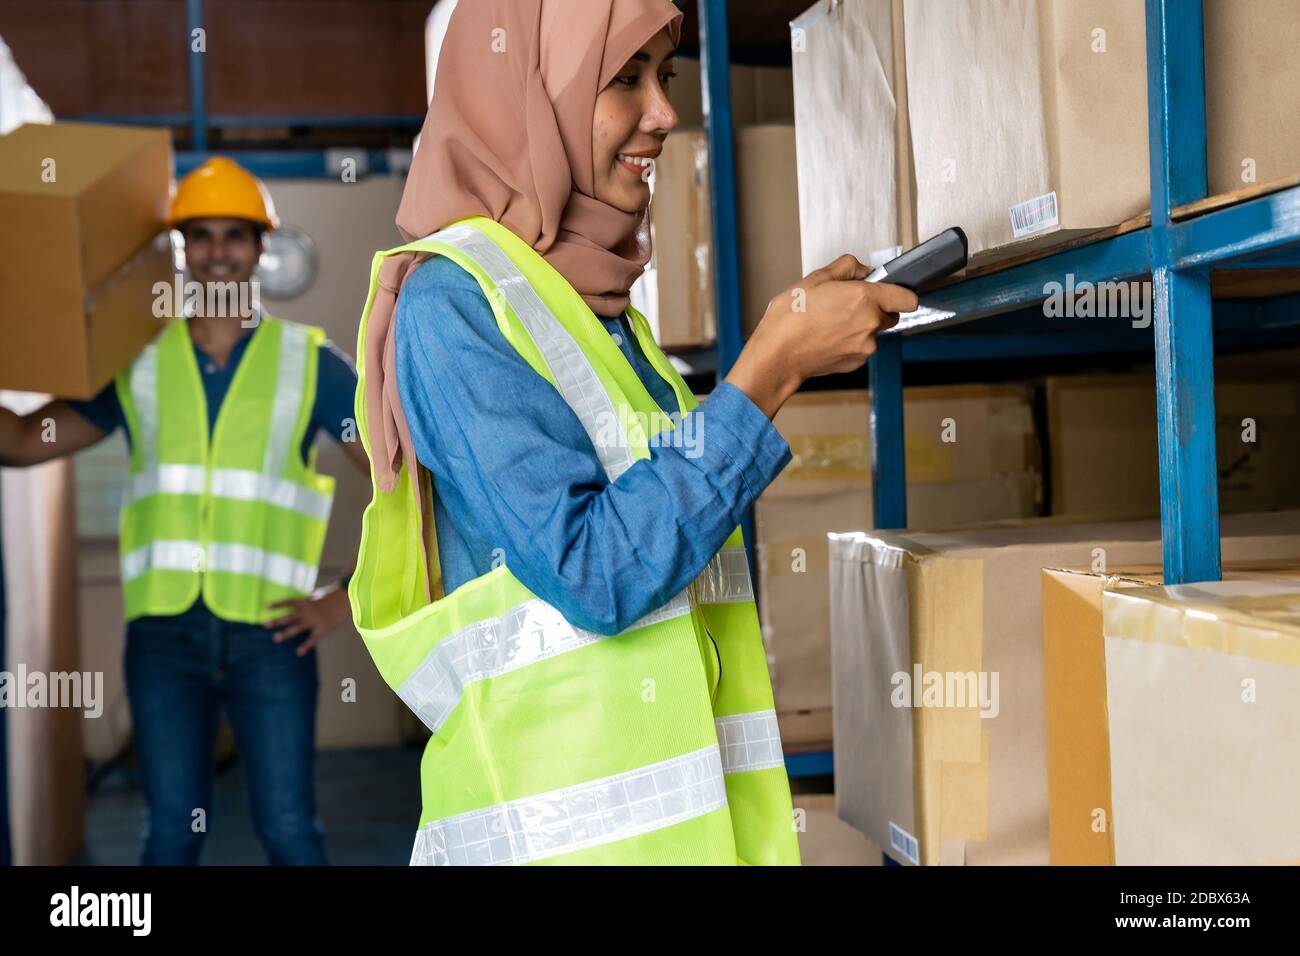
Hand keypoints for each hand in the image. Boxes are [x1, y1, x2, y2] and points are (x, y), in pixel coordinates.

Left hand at [265, 587, 351, 655]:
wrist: (346, 600)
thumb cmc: (335, 596)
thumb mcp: (320, 594)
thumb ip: (312, 598)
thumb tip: (308, 598)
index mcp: (306, 602)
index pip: (288, 602)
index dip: (278, 605)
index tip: (266, 607)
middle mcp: (307, 612)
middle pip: (288, 617)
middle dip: (277, 621)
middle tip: (265, 625)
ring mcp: (313, 621)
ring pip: (296, 628)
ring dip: (285, 633)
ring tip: (276, 638)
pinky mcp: (322, 629)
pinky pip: (312, 639)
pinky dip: (306, 646)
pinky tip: (299, 652)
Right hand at [725, 254, 918, 418]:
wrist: (777, 356)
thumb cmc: (789, 319)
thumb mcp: (815, 278)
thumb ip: (847, 267)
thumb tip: (863, 270)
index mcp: (864, 298)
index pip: (908, 298)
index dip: (899, 293)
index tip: (889, 291)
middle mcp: (870, 323)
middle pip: (891, 315)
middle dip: (876, 308)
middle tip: (848, 304)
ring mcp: (864, 346)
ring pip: (873, 332)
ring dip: (860, 326)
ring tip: (831, 322)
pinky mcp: (855, 363)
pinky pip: (861, 348)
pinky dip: (850, 342)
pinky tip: (828, 337)